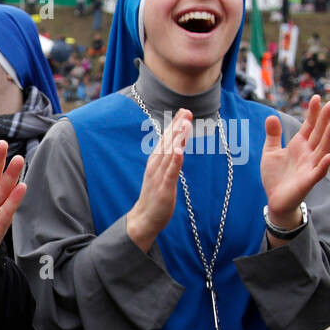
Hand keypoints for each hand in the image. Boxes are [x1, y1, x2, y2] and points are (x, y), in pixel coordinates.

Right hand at [125, 108, 190, 252]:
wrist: (144, 218)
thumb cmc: (154, 197)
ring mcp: (159, 176)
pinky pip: (171, 172)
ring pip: (169, 154)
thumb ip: (168, 161)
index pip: (165, 140)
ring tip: (184, 124)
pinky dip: (176, 160)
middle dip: (177, 126)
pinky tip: (180, 150)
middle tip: (186, 111)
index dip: (174, 125)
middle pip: (167, 143)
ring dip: (177, 138)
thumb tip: (176, 148)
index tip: (183, 112)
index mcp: (155, 162)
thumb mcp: (160, 175)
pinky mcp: (164, 188)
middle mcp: (156, 166)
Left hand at [260, 94, 329, 232]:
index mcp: (299, 145)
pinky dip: (324, 164)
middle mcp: (308, 153)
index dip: (313, 113)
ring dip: (329, 136)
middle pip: (319, 133)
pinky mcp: (308, 181)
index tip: (316, 98)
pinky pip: (318, 172)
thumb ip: (273, 135)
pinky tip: (328, 156)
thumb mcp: (270, 152)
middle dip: (325, 119)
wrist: (275, 200)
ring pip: (322, 148)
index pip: (309, 126)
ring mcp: (310, 166)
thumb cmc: (276, 176)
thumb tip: (271, 116)